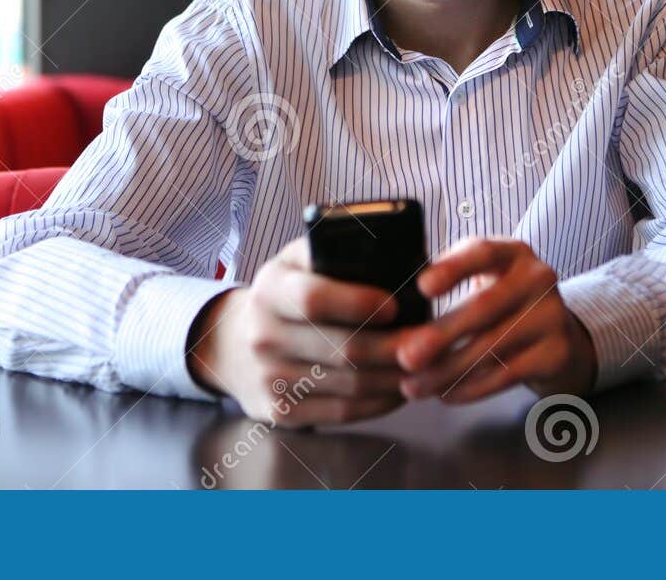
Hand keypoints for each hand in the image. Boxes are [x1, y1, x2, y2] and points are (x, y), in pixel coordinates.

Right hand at [186, 237, 411, 426]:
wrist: (234, 345)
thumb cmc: (287, 295)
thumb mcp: (299, 261)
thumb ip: (337, 253)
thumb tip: (404, 262)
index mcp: (271, 288)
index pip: (314, 299)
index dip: (359, 303)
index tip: (396, 307)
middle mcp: (263, 334)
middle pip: (343, 349)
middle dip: (396, 347)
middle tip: (432, 343)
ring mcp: (270, 378)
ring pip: (350, 385)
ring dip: (397, 377)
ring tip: (426, 365)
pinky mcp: (281, 411)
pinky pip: (342, 412)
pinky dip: (380, 403)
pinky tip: (401, 389)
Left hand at [393, 238, 597, 403]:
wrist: (558, 337)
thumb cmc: (502, 305)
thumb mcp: (485, 280)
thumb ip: (449, 280)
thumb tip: (392, 308)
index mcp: (513, 252)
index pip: (482, 252)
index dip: (453, 269)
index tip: (422, 288)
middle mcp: (538, 278)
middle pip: (485, 306)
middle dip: (441, 335)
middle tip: (405, 358)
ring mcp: (552, 315)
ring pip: (492, 347)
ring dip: (448, 371)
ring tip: (414, 386)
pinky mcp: (557, 353)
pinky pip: (507, 374)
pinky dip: (471, 388)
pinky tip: (445, 394)